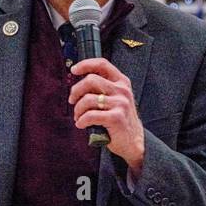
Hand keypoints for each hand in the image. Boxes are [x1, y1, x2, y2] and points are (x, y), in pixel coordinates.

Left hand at [69, 57, 145, 176]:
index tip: (74, 70)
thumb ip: (102, 88)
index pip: (102, 64)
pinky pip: (90, 115)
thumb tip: (77, 83)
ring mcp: (120, 103)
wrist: (133, 142)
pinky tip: (81, 125)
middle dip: (76, 91)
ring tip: (78, 117)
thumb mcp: (115, 99)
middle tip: (72, 101)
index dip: (85, 64)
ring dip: (77, 109)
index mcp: (122, 82)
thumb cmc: (119, 120)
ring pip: (87, 99)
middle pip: (90, 80)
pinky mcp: (116, 117)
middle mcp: (122, 90)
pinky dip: (81, 121)